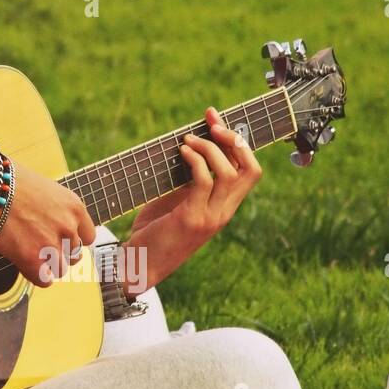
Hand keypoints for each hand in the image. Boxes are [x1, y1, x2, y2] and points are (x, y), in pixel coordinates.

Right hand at [0, 159, 96, 287]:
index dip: (71, 240)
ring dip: (46, 265)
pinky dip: (35, 275)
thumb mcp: (43, 189)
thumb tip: (50, 224)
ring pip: (60, 269)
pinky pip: (44, 280)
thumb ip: (54, 210)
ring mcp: (52, 244)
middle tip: (39, 247)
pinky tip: (23, 263)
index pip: (88, 236)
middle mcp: (68, 226)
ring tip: (28, 253)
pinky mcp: (33, 259)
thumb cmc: (7, 182)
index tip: (58, 239)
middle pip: (75, 255)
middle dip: (59, 253)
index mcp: (74, 206)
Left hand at [122, 107, 262, 294]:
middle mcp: (223, 213)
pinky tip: (182, 152)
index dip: (239, 143)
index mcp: (224, 208)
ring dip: (210, 148)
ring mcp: (210, 218)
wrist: (138, 266)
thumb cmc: (153, 232)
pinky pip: (203, 181)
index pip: (250, 172)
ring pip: (229, 172)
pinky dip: (195, 160)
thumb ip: (190, 182)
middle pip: (249, 169)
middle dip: (234, 139)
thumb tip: (191, 146)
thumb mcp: (177, 202)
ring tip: (188, 140)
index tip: (217, 122)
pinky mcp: (191, 219)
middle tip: (211, 125)